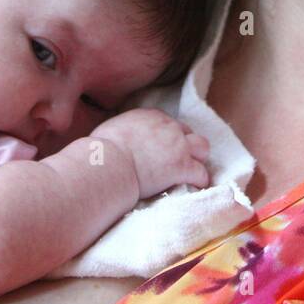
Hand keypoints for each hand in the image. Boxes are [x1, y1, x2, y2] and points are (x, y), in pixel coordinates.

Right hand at [90, 109, 209, 198]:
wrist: (107, 164)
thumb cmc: (100, 151)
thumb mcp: (111, 130)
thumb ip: (123, 131)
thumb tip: (116, 140)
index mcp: (151, 116)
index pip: (170, 124)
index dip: (169, 139)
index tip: (163, 151)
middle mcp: (169, 127)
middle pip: (189, 133)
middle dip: (186, 146)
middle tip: (178, 162)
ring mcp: (178, 146)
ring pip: (203, 148)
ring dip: (198, 160)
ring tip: (191, 173)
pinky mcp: (182, 166)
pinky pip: (201, 174)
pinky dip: (199, 181)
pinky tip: (195, 188)